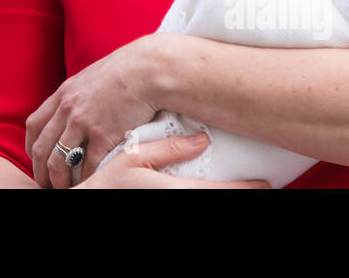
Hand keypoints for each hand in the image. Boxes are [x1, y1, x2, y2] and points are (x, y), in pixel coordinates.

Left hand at [25, 36, 160, 188]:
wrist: (145, 71)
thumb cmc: (123, 73)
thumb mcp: (89, 79)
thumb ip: (76, 95)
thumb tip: (72, 109)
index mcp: (63, 94)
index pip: (34, 125)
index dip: (31, 146)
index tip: (37, 159)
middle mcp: (68, 109)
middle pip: (41, 147)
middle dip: (40, 171)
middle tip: (45, 184)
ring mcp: (84, 123)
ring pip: (59, 161)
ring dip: (58, 180)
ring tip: (63, 189)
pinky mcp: (104, 135)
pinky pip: (87, 165)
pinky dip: (85, 179)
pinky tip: (88, 183)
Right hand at [74, 133, 269, 188]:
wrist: (85, 204)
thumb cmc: (105, 184)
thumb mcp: (133, 158)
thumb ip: (167, 150)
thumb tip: (201, 141)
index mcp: (171, 190)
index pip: (218, 191)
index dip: (245, 188)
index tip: (264, 183)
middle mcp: (172, 201)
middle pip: (215, 199)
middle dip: (239, 194)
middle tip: (262, 186)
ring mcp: (166, 207)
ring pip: (205, 206)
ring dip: (222, 196)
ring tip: (240, 189)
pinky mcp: (161, 208)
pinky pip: (189, 206)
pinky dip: (203, 197)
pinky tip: (206, 191)